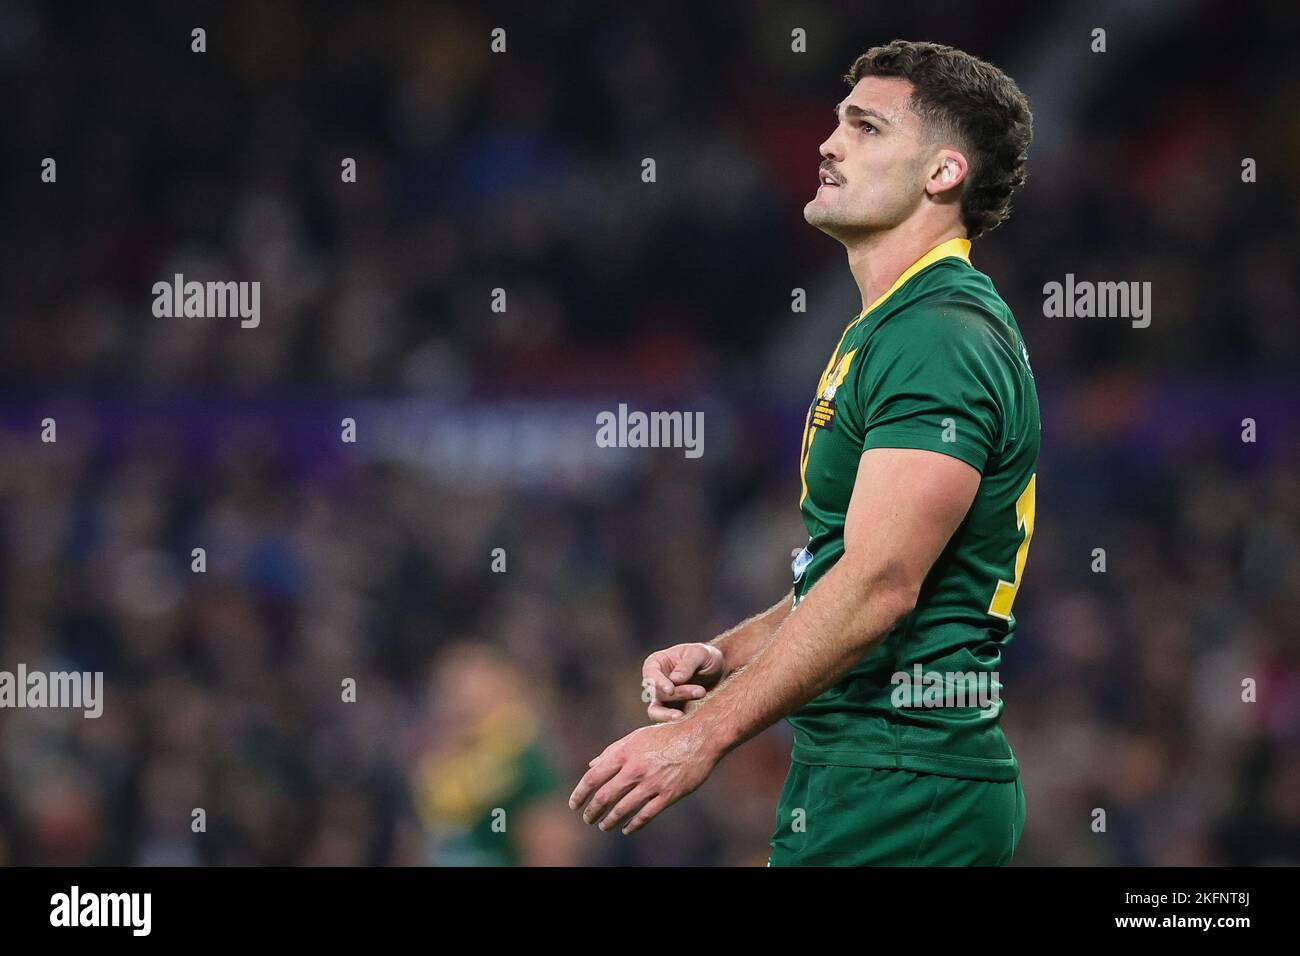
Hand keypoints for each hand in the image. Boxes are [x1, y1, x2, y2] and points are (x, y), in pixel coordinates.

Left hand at [569, 719, 720, 834]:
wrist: (700, 736)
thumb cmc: (666, 735)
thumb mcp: (637, 736)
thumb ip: (613, 751)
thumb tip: (592, 765)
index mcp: (625, 752)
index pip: (594, 776)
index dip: (580, 793)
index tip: (573, 805)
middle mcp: (635, 768)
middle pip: (605, 795)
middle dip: (592, 811)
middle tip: (587, 819)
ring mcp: (653, 782)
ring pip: (623, 808)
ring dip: (610, 820)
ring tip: (604, 826)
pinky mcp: (669, 794)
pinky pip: (646, 814)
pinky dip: (634, 824)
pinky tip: (627, 829)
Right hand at [641, 643, 724, 722]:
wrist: (719, 672)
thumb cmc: (706, 657)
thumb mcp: (699, 653)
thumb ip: (687, 664)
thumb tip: (674, 680)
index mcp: (656, 663)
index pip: (650, 675)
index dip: (658, 683)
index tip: (670, 690)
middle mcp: (655, 683)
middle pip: (657, 693)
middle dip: (678, 695)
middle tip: (701, 691)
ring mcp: (662, 699)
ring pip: (658, 712)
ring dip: (672, 714)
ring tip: (689, 714)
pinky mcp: (672, 712)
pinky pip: (668, 722)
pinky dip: (678, 723)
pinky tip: (692, 721)